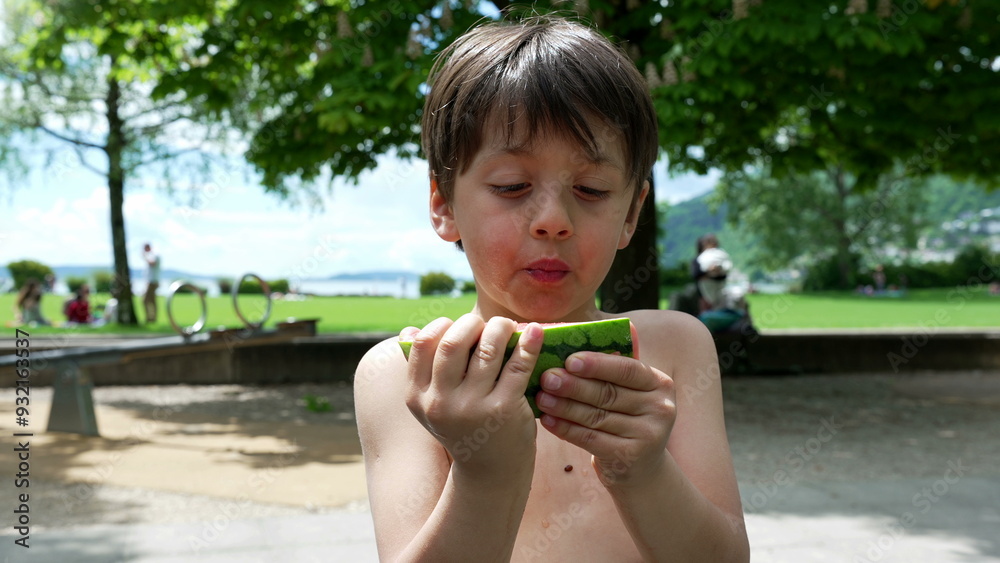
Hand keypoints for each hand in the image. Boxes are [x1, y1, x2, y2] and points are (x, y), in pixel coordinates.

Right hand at [402, 314, 542, 477]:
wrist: (489, 473)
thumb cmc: (462, 427)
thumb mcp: (432, 405)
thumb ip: (421, 369)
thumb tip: (408, 330)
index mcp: (417, 397)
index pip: (423, 344)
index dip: (442, 325)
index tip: (458, 326)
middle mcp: (440, 403)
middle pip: (453, 342)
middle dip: (471, 323)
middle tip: (485, 324)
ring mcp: (473, 407)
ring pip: (487, 348)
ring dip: (501, 327)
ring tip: (508, 326)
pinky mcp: (504, 410)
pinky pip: (518, 365)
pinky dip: (529, 343)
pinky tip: (535, 331)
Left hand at [535, 352, 675, 486]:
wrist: (641, 468)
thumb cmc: (628, 418)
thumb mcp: (632, 392)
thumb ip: (618, 365)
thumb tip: (604, 331)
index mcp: (660, 384)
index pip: (627, 369)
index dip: (597, 364)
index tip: (569, 360)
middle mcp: (660, 408)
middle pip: (608, 393)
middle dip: (573, 385)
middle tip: (546, 377)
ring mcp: (648, 434)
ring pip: (596, 416)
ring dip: (564, 406)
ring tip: (541, 398)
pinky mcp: (630, 456)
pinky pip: (590, 438)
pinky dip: (566, 428)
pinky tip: (547, 420)